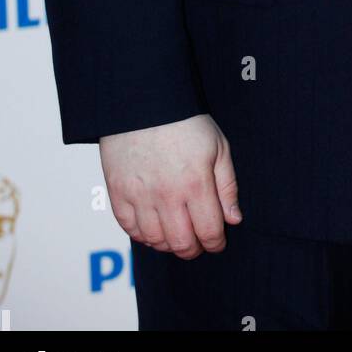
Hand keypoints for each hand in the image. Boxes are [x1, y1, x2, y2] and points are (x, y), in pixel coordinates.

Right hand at [99, 113, 240, 257]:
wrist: (144, 101)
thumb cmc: (185, 122)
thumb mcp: (218, 147)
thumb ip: (227, 186)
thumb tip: (233, 219)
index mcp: (196, 183)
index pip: (209, 231)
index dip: (216, 244)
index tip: (217, 243)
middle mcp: (167, 195)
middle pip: (181, 243)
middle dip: (193, 250)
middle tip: (197, 244)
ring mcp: (140, 195)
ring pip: (155, 241)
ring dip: (168, 245)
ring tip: (176, 235)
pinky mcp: (118, 192)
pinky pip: (129, 228)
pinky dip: (142, 235)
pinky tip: (152, 229)